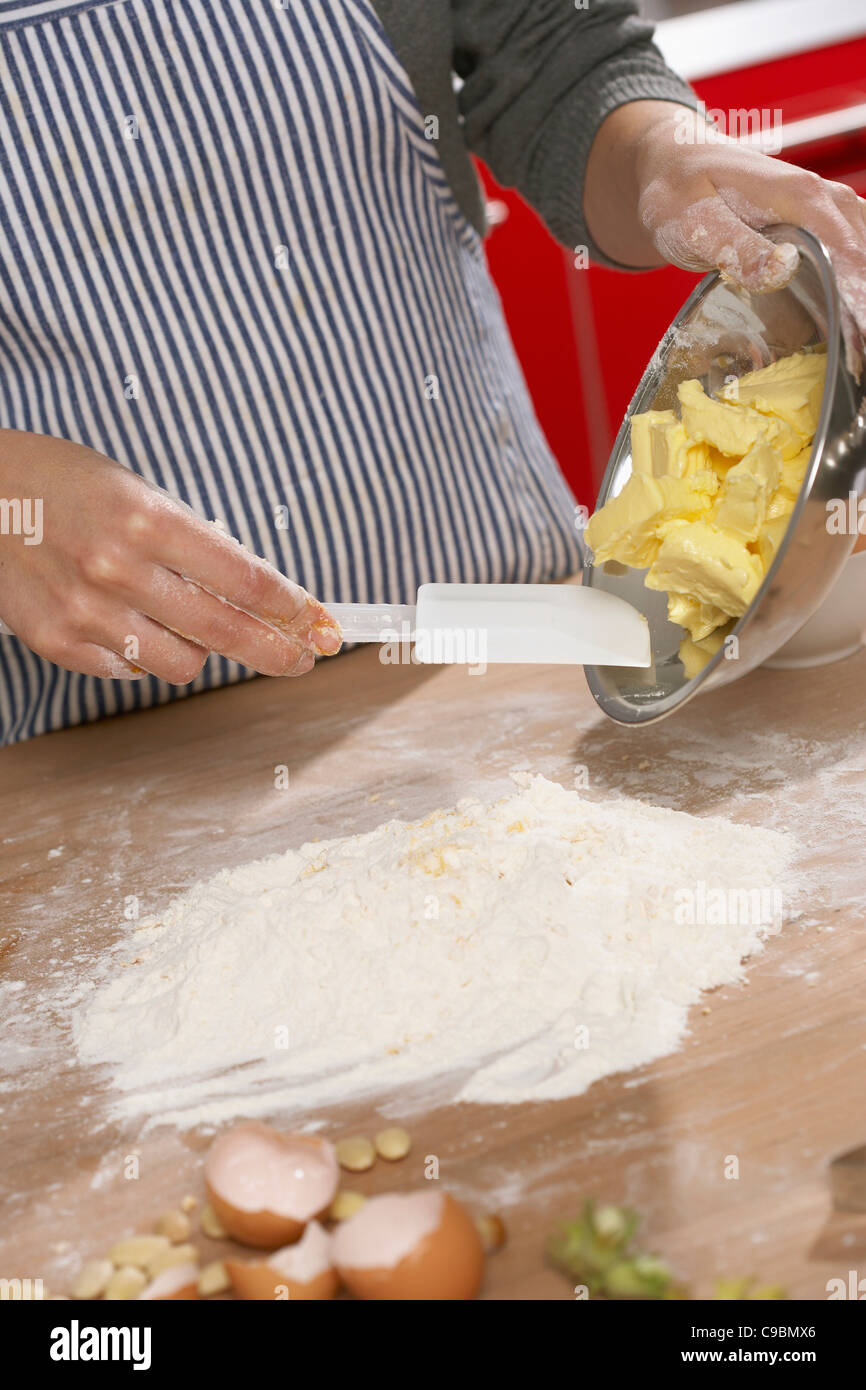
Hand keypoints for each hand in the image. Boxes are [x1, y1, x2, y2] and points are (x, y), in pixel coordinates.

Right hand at [0, 431, 341, 681]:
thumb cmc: (66, 484)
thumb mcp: (138, 493)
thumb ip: (195, 544)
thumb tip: (263, 597)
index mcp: (145, 519)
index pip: (245, 578)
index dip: (294, 608)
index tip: (322, 624)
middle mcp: (116, 569)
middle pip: (226, 632)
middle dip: (279, 651)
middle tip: (304, 658)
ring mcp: (83, 612)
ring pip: (182, 663)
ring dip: (201, 648)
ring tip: (184, 618)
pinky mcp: (57, 642)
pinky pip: (133, 671)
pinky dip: (147, 654)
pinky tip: (130, 621)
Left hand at [585, 102, 865, 352]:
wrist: (676, 164)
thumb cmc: (679, 192)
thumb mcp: (694, 221)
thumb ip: (736, 246)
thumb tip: (783, 269)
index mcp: (801, 198)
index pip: (849, 256)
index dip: (856, 306)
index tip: (855, 354)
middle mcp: (827, 200)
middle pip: (865, 260)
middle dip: (862, 314)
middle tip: (854, 366)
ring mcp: (829, 210)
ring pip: (865, 257)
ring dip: (860, 305)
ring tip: (853, 357)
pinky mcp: (823, 225)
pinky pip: (855, 255)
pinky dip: (855, 289)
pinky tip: (848, 325)